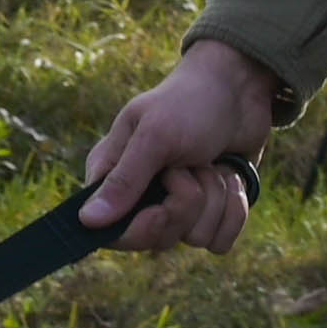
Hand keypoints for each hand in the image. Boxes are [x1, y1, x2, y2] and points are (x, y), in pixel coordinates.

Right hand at [79, 39, 280, 250]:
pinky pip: (221, 240)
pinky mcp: (211, 211)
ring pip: (195, 239)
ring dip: (215, 198)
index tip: (159, 211)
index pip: (112, 232)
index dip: (138, 231)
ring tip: (212, 161)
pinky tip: (232, 175)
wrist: (240, 87)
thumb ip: (124, 180)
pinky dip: (234, 208)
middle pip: (158, 240)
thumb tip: (86, 221)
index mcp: (114, 175)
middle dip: (186, 204)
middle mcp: (144, 196)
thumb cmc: (190, 102)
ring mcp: (179, 205)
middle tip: (193, 167)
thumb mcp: (154, 137)